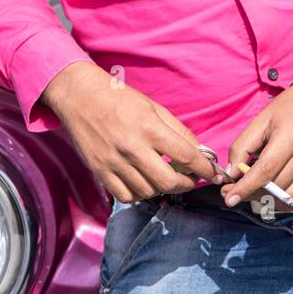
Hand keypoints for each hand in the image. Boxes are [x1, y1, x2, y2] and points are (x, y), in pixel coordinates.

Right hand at [42, 62, 220, 202]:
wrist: (80, 97)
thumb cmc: (120, 98)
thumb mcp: (154, 107)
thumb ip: (178, 131)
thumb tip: (200, 152)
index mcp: (149, 128)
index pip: (186, 156)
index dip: (204, 169)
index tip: (213, 173)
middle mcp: (132, 148)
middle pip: (168, 181)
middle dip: (186, 184)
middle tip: (190, 179)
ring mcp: (114, 162)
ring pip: (148, 192)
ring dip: (163, 189)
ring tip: (166, 178)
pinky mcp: (100, 172)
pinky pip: (126, 196)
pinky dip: (139, 194)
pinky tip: (144, 183)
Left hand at [222, 83, 292, 209]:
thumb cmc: (290, 108)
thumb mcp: (262, 119)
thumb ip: (243, 146)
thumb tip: (231, 173)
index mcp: (290, 138)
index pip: (265, 171)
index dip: (245, 188)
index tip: (230, 199)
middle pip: (276, 187)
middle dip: (251, 194)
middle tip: (234, 193)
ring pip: (289, 199)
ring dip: (268, 202)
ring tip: (253, 194)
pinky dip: (286, 204)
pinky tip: (273, 197)